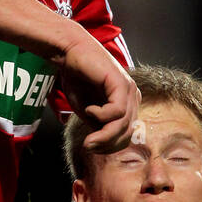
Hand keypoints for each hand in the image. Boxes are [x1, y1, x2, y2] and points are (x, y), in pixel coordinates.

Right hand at [58, 36, 139, 152]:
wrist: (70, 53)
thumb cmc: (77, 78)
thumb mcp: (87, 110)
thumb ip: (97, 125)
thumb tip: (101, 145)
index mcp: (126, 104)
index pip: (126, 135)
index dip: (110, 146)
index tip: (91, 147)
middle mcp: (131, 97)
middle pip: (127, 132)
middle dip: (107, 145)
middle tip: (88, 146)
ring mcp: (129, 90)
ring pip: (124, 124)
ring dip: (104, 135)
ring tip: (88, 137)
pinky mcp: (121, 83)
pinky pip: (117, 111)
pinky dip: (101, 115)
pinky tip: (89, 110)